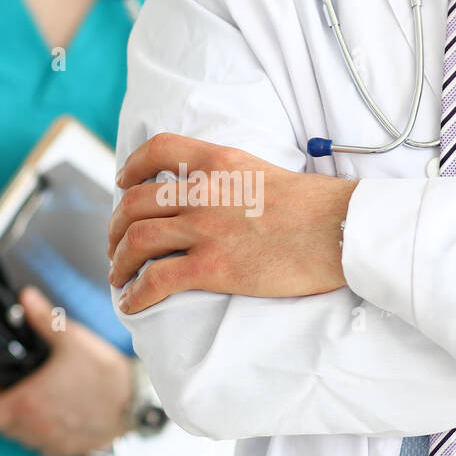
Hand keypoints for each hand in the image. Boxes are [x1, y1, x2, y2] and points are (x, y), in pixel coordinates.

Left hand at [0, 285, 132, 455]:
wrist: (136, 401)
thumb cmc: (103, 373)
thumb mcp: (71, 338)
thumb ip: (43, 319)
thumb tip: (27, 297)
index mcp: (27, 403)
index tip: (7, 387)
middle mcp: (35, 429)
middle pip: (4, 428)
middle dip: (10, 411)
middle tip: (29, 390)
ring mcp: (52, 443)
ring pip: (24, 440)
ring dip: (28, 425)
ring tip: (47, 402)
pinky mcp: (68, 451)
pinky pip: (46, 448)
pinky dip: (48, 436)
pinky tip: (63, 416)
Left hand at [108, 133, 356, 312]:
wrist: (339, 230)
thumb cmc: (315, 208)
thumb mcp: (265, 172)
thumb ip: (233, 178)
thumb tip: (221, 194)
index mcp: (217, 162)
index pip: (157, 150)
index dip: (131, 168)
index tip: (123, 184)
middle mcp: (202, 191)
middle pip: (135, 203)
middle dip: (116, 227)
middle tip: (115, 245)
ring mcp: (204, 229)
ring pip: (136, 241)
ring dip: (119, 263)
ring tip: (119, 277)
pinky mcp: (211, 266)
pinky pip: (155, 281)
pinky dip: (135, 295)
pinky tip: (132, 304)